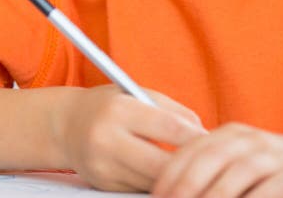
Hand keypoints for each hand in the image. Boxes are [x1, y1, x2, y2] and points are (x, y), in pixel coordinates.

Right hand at [56, 85, 205, 191]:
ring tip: (194, 170)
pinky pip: (140, 189)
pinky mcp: (103, 184)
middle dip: (189, 165)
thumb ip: (172, 111)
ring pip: (154, 181)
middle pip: (162, 164)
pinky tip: (169, 176)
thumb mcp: (137, 95)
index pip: (169, 127)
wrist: (66, 125)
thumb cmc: (110, 105)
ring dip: (176, 177)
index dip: (196, 137)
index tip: (215, 142)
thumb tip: (204, 134)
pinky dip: (158, 184)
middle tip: (211, 164)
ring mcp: (104, 166)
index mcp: (120, 110)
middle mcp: (107, 139)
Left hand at [152, 123, 282, 197]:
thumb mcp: (237, 158)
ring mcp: (271, 157)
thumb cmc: (269, 166)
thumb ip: (208, 170)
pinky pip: (267, 193)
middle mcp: (247, 141)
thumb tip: (172, 192)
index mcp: (228, 134)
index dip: (170, 175)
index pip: (191, 150)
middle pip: (209, 160)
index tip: (155, 197)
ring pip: (235, 177)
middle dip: (185, 188)